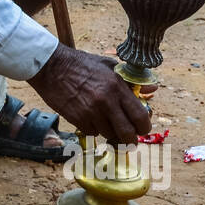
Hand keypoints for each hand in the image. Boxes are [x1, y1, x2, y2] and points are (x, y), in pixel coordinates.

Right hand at [27, 43, 154, 143]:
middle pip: (127, 134)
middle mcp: (106, 102)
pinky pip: (92, 133)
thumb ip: (131, 80)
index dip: (144, 127)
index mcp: (117, 87)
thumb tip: (152, 90)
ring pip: (109, 135)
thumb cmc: (82, 64)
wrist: (52, 67)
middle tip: (129, 137)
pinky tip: (88, 117)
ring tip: (104, 120)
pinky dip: (93, 128)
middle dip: (131, 139)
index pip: (140, 117)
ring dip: (109, 131)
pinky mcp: (77, 119)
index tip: (142, 128)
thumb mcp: (109, 66)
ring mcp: (91, 112)